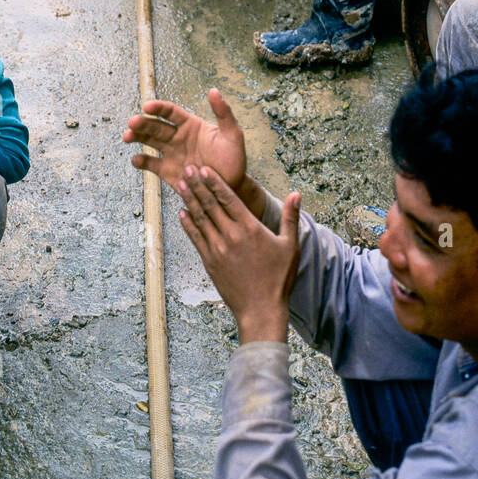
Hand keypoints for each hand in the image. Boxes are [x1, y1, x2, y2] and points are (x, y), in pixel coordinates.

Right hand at [125, 88, 249, 201]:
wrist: (230, 186)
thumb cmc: (233, 159)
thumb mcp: (232, 134)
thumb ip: (223, 113)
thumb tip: (214, 90)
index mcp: (191, 125)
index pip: (171, 112)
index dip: (159, 108)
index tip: (147, 106)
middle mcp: (178, 137)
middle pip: (156, 126)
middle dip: (143, 123)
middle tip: (132, 122)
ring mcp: (171, 154)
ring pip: (149, 142)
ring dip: (137, 137)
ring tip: (127, 136)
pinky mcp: (168, 171)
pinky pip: (152, 165)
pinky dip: (142, 162)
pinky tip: (136, 159)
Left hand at [178, 167, 300, 342]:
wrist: (260, 310)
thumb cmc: (278, 279)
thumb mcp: (290, 246)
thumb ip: (291, 218)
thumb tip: (297, 194)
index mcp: (249, 228)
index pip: (228, 198)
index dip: (214, 182)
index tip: (204, 169)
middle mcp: (230, 236)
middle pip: (210, 204)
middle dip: (197, 185)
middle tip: (187, 168)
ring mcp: (217, 249)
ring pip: (200, 218)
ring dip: (189, 199)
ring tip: (180, 183)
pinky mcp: (209, 263)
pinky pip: (195, 238)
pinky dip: (188, 224)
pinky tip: (182, 213)